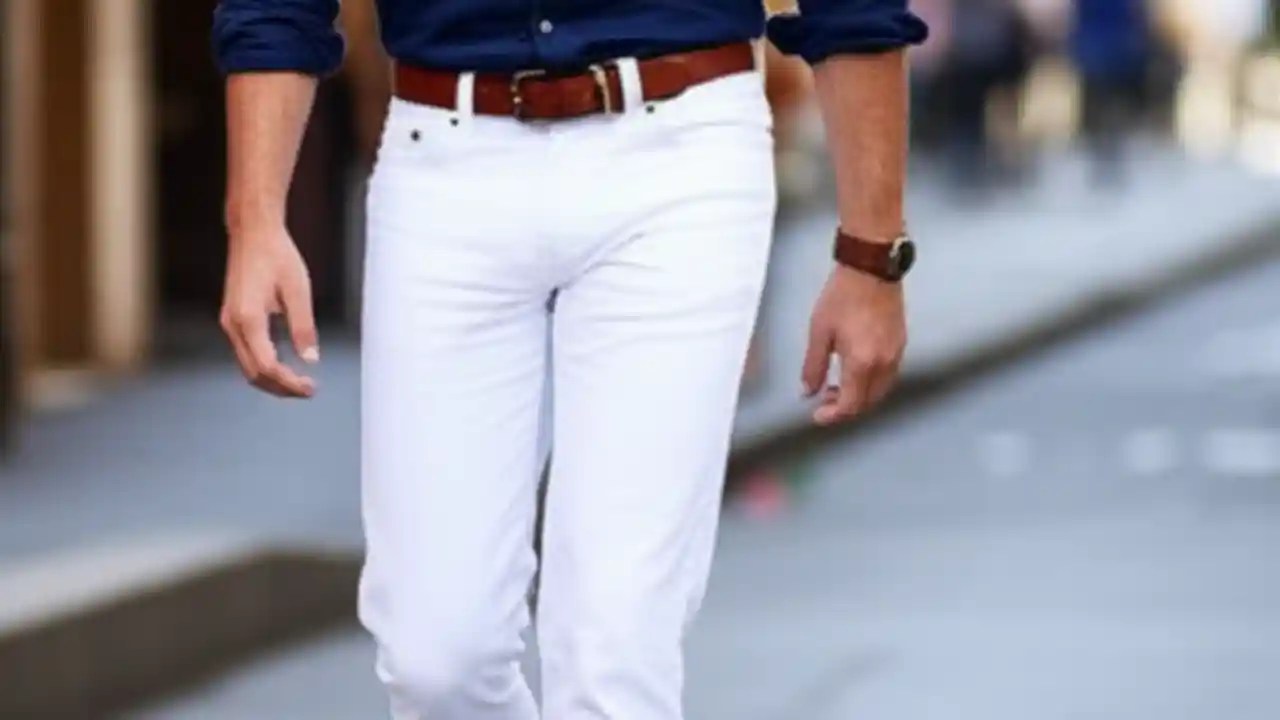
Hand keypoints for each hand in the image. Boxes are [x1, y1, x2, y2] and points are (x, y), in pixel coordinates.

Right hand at [219, 225, 318, 397]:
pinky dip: (264, 365)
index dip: (289, 382)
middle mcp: (233, 324)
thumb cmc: (277, 255)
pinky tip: (285, 364)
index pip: (267, 366)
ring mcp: (229, 322)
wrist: (253, 232)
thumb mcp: (298, 290)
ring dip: (272, 379)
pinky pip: (245, 353)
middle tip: (308, 390)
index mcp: (248, 318)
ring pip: (247, 366)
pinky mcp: (232, 318)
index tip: (311, 387)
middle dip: (281, 387)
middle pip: (253, 373)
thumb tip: (310, 360)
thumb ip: (303, 328)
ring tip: (299, 382)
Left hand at [802, 265, 906, 424]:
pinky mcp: (901, 343)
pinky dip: (870, 383)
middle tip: (824, 399)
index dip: (832, 415)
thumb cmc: (842, 296)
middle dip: (845, 407)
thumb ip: (814, 366)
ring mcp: (896, 354)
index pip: (850, 404)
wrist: (871, 268)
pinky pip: (888, 376)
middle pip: (867, 402)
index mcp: (862, 363)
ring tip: (836, 385)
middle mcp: (884, 364)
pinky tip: (854, 370)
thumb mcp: (820, 332)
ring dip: (859, 396)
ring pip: (880, 391)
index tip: (817, 415)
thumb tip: (808, 391)